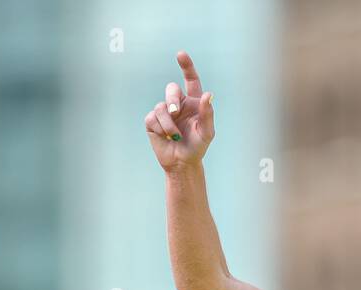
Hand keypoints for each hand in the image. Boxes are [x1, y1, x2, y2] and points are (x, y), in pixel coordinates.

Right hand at [144, 50, 215, 170]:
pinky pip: (152, 118)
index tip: (180, 54)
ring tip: (174, 136)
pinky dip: (160, 128)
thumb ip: (208, 113)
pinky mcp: (152, 122)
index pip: (191, 80)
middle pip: (171, 89)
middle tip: (175, 111)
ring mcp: (164, 112)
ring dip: (168, 123)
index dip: (186, 66)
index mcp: (193, 102)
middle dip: (172, 99)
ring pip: (161, 106)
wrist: (182, 163)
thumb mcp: (207, 132)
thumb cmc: (197, 147)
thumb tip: (208, 95)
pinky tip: (165, 137)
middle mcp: (178, 104)